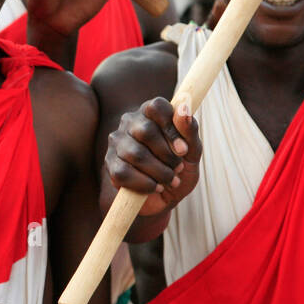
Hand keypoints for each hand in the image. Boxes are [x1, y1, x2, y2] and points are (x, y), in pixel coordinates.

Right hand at [105, 97, 201, 215]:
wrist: (166, 197)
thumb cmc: (180, 169)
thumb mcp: (193, 151)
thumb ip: (189, 130)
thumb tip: (184, 109)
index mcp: (151, 112)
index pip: (156, 107)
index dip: (172, 129)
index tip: (184, 150)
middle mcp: (130, 122)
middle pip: (145, 131)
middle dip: (167, 155)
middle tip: (178, 168)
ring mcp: (117, 142)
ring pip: (135, 154)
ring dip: (159, 172)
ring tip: (169, 180)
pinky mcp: (110, 163)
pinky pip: (123, 172)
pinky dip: (145, 184)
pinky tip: (155, 187)